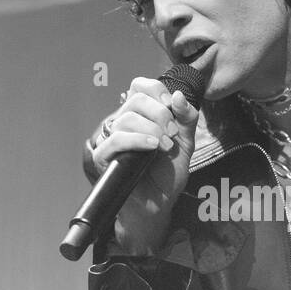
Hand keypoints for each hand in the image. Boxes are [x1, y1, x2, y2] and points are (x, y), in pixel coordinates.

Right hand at [89, 78, 201, 254]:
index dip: (156, 90)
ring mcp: (112, 139)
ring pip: (126, 118)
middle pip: (135, 99)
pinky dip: (137, 140)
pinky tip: (152, 147)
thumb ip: (187, 118)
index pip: (140, 86)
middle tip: (172, 133)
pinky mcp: (103, 157)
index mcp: (141, 115)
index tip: (171, 107)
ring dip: (151, 129)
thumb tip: (178, 96)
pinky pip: (116, 140)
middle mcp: (124, 123)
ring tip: (164, 147)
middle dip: (160, 114)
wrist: (160, 203)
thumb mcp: (185, 142)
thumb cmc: (168, 174)